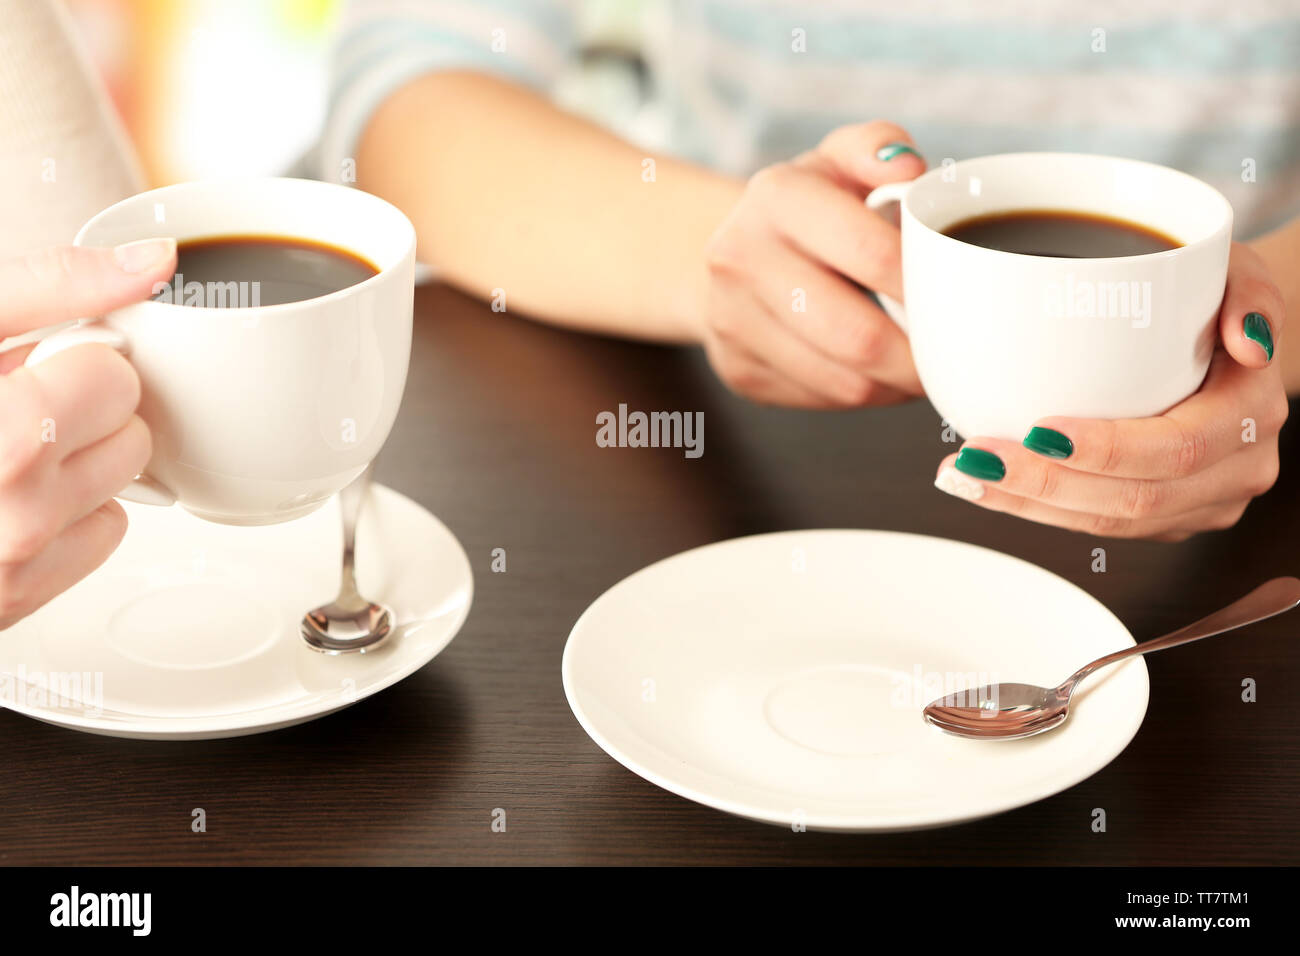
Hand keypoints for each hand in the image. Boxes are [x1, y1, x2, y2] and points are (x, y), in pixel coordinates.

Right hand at [0, 240, 175, 628]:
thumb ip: (50, 284)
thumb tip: (151, 260)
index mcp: (5, 439)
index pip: (115, 378)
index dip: (71, 355)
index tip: (30, 359)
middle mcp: (14, 517)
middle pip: (129, 430)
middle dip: (81, 405)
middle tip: (9, 400)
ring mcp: (17, 569)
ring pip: (125, 484)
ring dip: (75, 457)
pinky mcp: (18, 601)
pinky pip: (102, 535)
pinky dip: (66, 510)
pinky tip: (3, 493)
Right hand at [699, 121, 926, 406]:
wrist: (736, 253)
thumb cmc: (813, 206)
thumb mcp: (843, 159)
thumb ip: (879, 147)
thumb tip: (908, 169)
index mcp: (776, 196)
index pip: (872, 254)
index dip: (928, 287)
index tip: (962, 301)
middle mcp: (740, 257)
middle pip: (856, 337)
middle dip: (918, 357)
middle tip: (951, 353)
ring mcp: (731, 320)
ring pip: (843, 382)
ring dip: (896, 383)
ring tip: (920, 364)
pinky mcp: (737, 369)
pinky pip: (823, 400)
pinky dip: (864, 394)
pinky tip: (877, 371)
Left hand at [934, 243, 1286, 539]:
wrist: (1226, 340)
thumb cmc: (1214, 296)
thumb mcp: (1234, 268)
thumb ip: (1247, 291)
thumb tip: (1249, 341)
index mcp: (1250, 413)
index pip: (1176, 448)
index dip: (1107, 450)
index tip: (1038, 431)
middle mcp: (1236, 469)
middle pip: (1133, 499)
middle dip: (1045, 484)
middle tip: (977, 457)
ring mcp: (1202, 502)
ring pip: (1108, 522)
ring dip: (1028, 503)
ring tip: (964, 473)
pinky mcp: (1166, 517)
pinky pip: (1097, 523)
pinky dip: (1036, 508)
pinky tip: (987, 485)